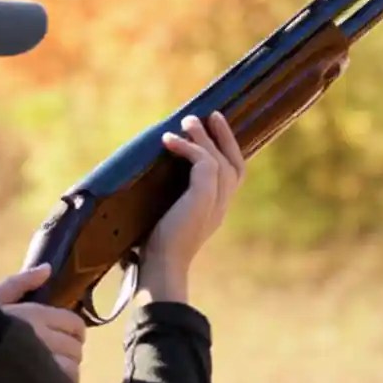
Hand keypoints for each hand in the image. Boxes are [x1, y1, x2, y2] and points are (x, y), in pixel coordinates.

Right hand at [0, 264, 86, 382]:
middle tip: (51, 358)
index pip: (74, 324)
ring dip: (63, 373)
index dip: (72, 332)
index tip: (60, 338)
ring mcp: (42, 365)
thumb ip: (20, 282)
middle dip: (68, 353)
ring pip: (72, 371)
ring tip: (46, 376)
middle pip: (75, 348)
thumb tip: (47, 268)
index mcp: (35, 314)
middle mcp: (44, 338)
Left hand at [141, 111, 246, 301]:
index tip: (212, 132)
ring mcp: (217, 202)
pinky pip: (204, 162)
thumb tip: (147, 181)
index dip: (226, 153)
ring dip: (203, 137)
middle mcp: (221, 206)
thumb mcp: (165, 220)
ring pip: (220, 159)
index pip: (232, 177)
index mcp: (216, 212)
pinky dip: (187, 148)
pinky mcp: (205, 197)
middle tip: (212, 116)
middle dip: (226, 138)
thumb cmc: (156, 251)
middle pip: (236, 164)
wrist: (162, 267)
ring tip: (186, 122)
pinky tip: (169, 141)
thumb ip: (169, 202)